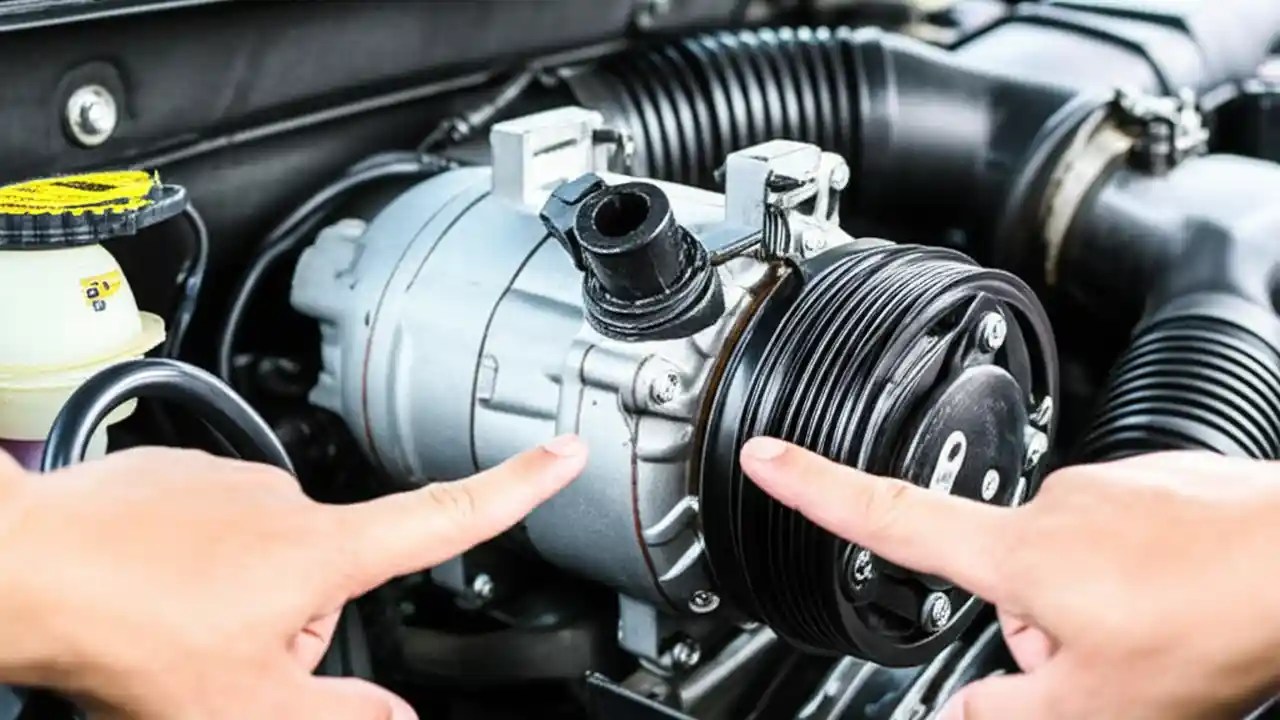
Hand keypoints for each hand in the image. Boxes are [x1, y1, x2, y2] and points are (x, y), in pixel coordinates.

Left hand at [0, 436, 586, 718]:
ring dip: (235, 596)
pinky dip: (192, 563)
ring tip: (172, 623)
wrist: (25, 568)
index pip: (446, 517)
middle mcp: (288, 500)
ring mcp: (233, 480)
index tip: (562, 452)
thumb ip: (340, 719)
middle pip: (327, 575)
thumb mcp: (249, 708)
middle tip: (222, 656)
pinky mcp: (181, 471)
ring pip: (263, 555)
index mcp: (325, 553)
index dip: (516, 487)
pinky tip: (148, 588)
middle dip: (291, 621)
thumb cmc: (128, 631)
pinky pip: (211, 524)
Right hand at [739, 439, 1279, 719]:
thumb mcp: (1098, 708)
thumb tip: (962, 715)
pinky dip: (1138, 581)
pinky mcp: (1157, 483)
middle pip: (1007, 581)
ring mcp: (1108, 487)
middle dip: (1041, 629)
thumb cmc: (1217, 619)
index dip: (814, 488)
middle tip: (1109, 665)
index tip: (766, 455)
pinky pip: (1120, 540)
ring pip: (1071, 566)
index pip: (889, 516)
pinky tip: (1184, 605)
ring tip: (1160, 637)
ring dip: (1098, 611)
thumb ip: (1008, 713)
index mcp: (1018, 555)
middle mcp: (1054, 505)